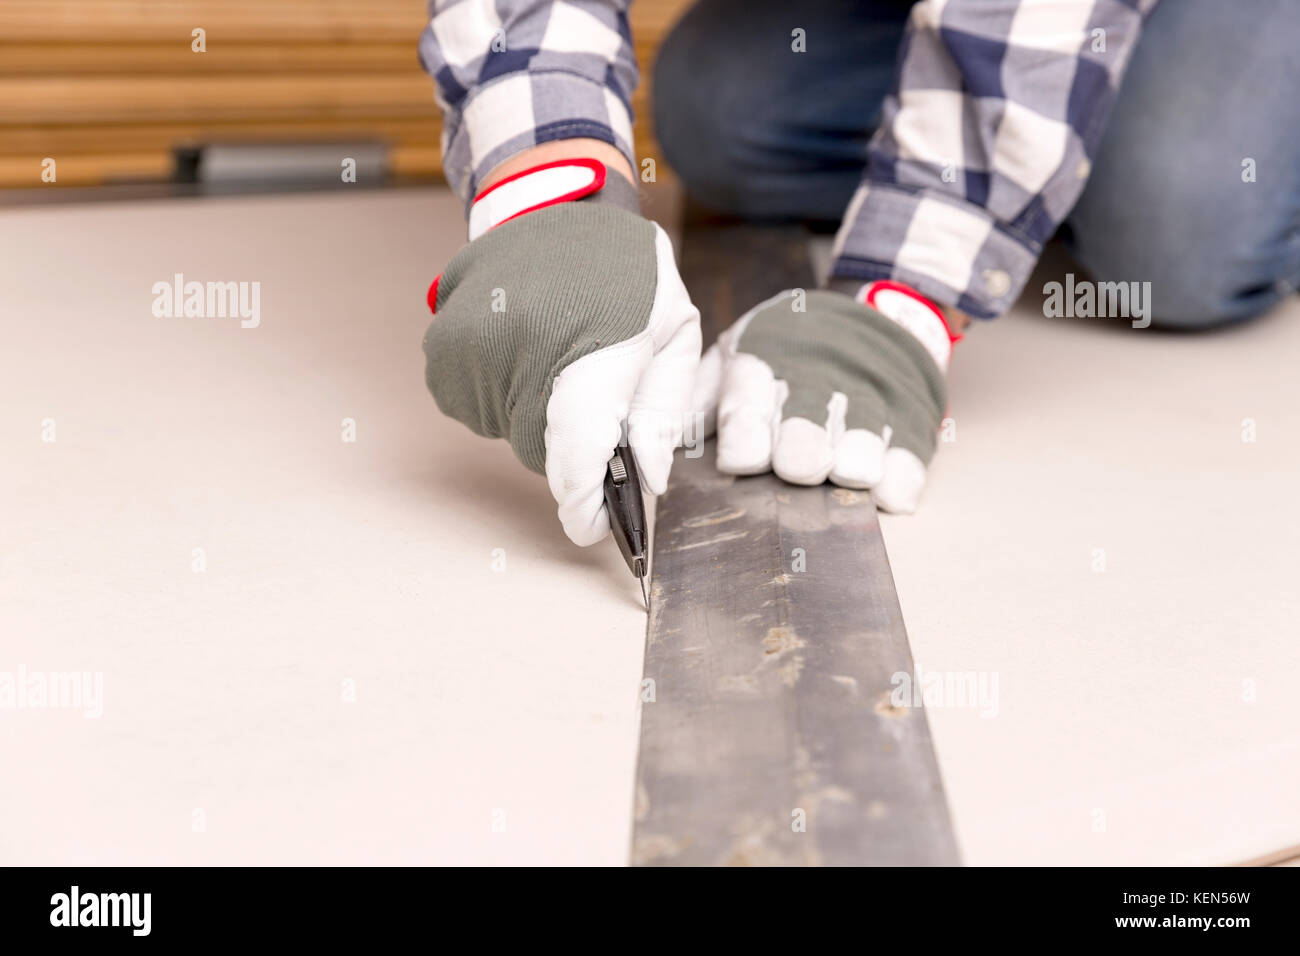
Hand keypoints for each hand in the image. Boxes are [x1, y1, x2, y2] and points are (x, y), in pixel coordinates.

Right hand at [423, 160, 701, 544]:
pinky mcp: (444, 349)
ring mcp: (474, 348)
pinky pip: (475, 409)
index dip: (584, 502)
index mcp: (595, 342)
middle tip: (598, 408)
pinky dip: (501, 398)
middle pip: (541, 450)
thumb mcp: (673, 334)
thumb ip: (661, 415)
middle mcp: (524, 346)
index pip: (577, 448)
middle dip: (574, 450)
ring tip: (562, 361)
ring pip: (506, 432)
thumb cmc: (626, 275)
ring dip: (536, 419)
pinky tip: (528, 354)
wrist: (554, 206)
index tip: (593, 528)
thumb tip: (647, 483)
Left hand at [690, 283, 954, 512]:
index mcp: (765, 361)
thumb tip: (653, 447)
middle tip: (799, 468)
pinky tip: (889, 497)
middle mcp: (818, 375)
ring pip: (863, 431)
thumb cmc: (784, 356)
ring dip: (854, 458)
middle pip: (808, 418)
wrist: (868, 318)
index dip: (748, 434)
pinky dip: (900, 476)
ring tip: (849, 475)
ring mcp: (869, 393)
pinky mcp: (909, 414)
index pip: (752, 398)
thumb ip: (700, 401)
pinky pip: (909, 450)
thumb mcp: (734, 360)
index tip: (743, 462)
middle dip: (802, 448)